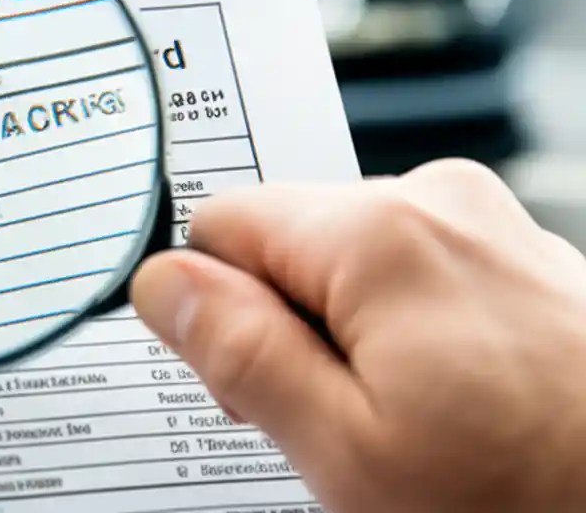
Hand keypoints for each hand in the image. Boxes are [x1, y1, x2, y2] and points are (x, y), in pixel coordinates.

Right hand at [132, 159, 585, 511]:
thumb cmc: (523, 499)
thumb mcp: (346, 449)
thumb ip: (239, 351)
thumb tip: (162, 284)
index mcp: (378, 233)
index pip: (220, 225)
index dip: (216, 309)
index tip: (254, 383)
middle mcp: (436, 201)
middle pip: (287, 241)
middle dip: (285, 325)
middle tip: (338, 421)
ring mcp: (488, 225)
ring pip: (348, 262)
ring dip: (347, 334)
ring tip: (405, 420)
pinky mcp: (519, 255)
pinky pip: (414, 273)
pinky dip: (404, 331)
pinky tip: (447, 401)